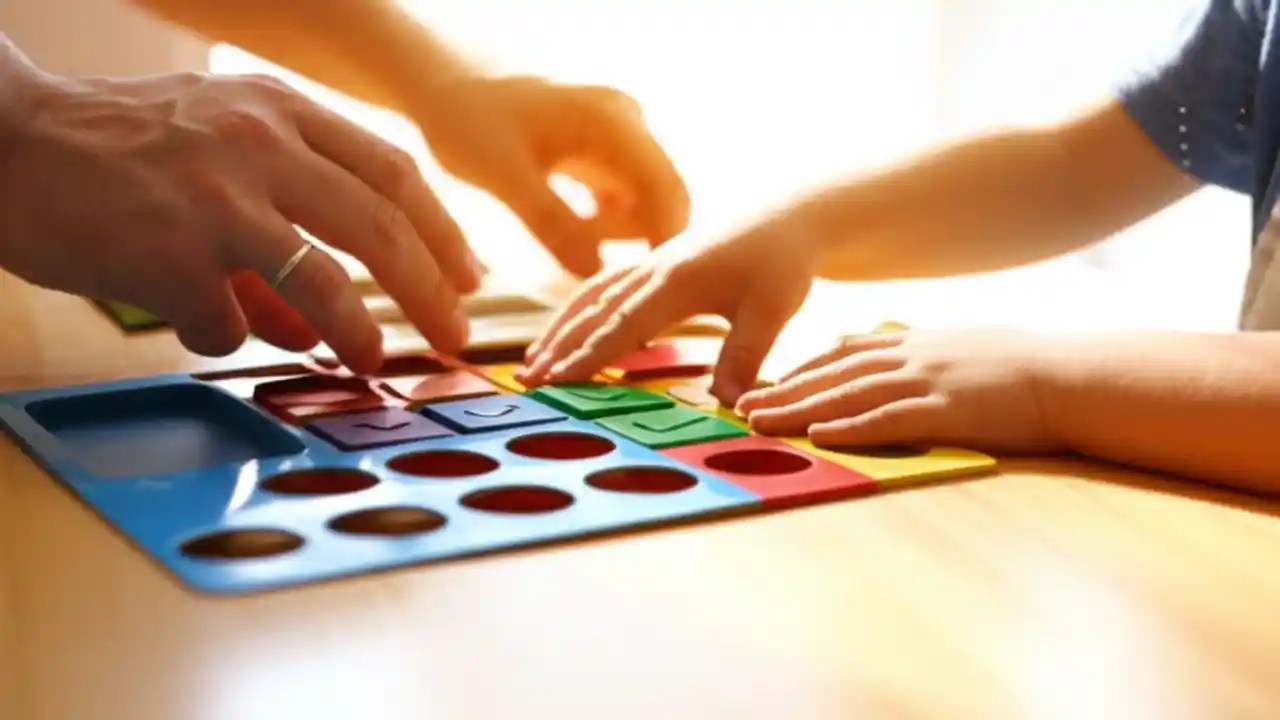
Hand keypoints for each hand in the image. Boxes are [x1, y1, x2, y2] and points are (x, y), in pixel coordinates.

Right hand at [0, 39, 480, 372]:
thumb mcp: (213, 147)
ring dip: (359, 334)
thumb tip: (320, 324)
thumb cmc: (117, 150)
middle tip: (455, 337)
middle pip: (381, 228)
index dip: (442, 233)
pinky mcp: (168, 256)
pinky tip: (206, 324)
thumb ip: (282, 216)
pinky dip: (229, 335)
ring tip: (372, 364)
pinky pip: (229, 324)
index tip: (468, 279)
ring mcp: (215, 200)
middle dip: (431, 293)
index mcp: (277, 111)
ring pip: (325, 284)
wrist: (4, 142)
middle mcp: (258, 146)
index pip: (392, 173)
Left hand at [411, 76, 688, 276]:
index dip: (664, 241)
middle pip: (663, 199)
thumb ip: (550, 222)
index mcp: (613, 122)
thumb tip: (593, 273)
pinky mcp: (599, 153)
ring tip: (568, 248)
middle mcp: (627, 125)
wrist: (440, 82)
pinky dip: (604, 225)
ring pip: (642, 202)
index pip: (666, 190)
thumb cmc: (465, 118)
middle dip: (642, 242)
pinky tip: (569, 237)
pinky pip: (620, 198)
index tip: (643, 287)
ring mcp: (616, 138)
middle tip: (600, 279)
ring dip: (617, 235)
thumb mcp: (503, 175)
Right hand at [519, 215, 818, 402]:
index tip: (555, 381)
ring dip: (560, 327)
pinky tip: (572, 330)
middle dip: (558, 347)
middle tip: (525, 380)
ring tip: (533, 359)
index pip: (621, 326)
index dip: (586, 356)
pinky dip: (582, 309)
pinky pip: (607, 286)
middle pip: (594, 311)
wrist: (790, 216)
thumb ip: (745, 356)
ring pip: (593, 296)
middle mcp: (655, 269)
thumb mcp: (773, 310)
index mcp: (677, 281)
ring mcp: (653, 263)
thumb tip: (728, 406)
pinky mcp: (657, 262)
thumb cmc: (784, 262)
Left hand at [736, 328, 1061, 452]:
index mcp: (915, 341)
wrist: (1069, 376)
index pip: (843, 353)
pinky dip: (850, 428)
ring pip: (847, 395)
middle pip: (832, 374)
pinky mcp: (946, 412)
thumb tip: (891, 353)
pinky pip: (888, 420)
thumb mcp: (963, 345)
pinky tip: (819, 437)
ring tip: (759, 425)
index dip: (801, 370)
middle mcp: (912, 356)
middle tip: (740, 409)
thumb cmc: (1022, 367)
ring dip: (799, 411)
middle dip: (782, 391)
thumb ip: (922, 351)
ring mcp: (927, 382)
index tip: (768, 384)